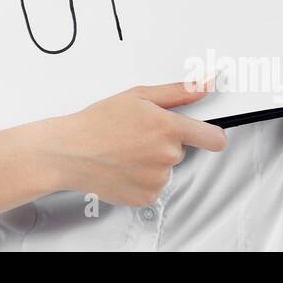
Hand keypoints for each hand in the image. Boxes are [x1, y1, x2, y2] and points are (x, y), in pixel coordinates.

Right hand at [41, 80, 227, 206]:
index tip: (206, 135)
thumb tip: (205, 85)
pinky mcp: (146, 197)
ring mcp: (157, 179)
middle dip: (165, 143)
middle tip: (137, 135)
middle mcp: (167, 155)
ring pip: (166, 169)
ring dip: (151, 162)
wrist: (69, 151)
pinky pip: (153, 187)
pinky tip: (122, 167)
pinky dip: (140, 179)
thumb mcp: (138, 96)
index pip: (214, 138)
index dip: (212, 135)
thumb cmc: (98, 122)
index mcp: (169, 128)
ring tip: (125, 151)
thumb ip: (178, 92)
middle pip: (181, 150)